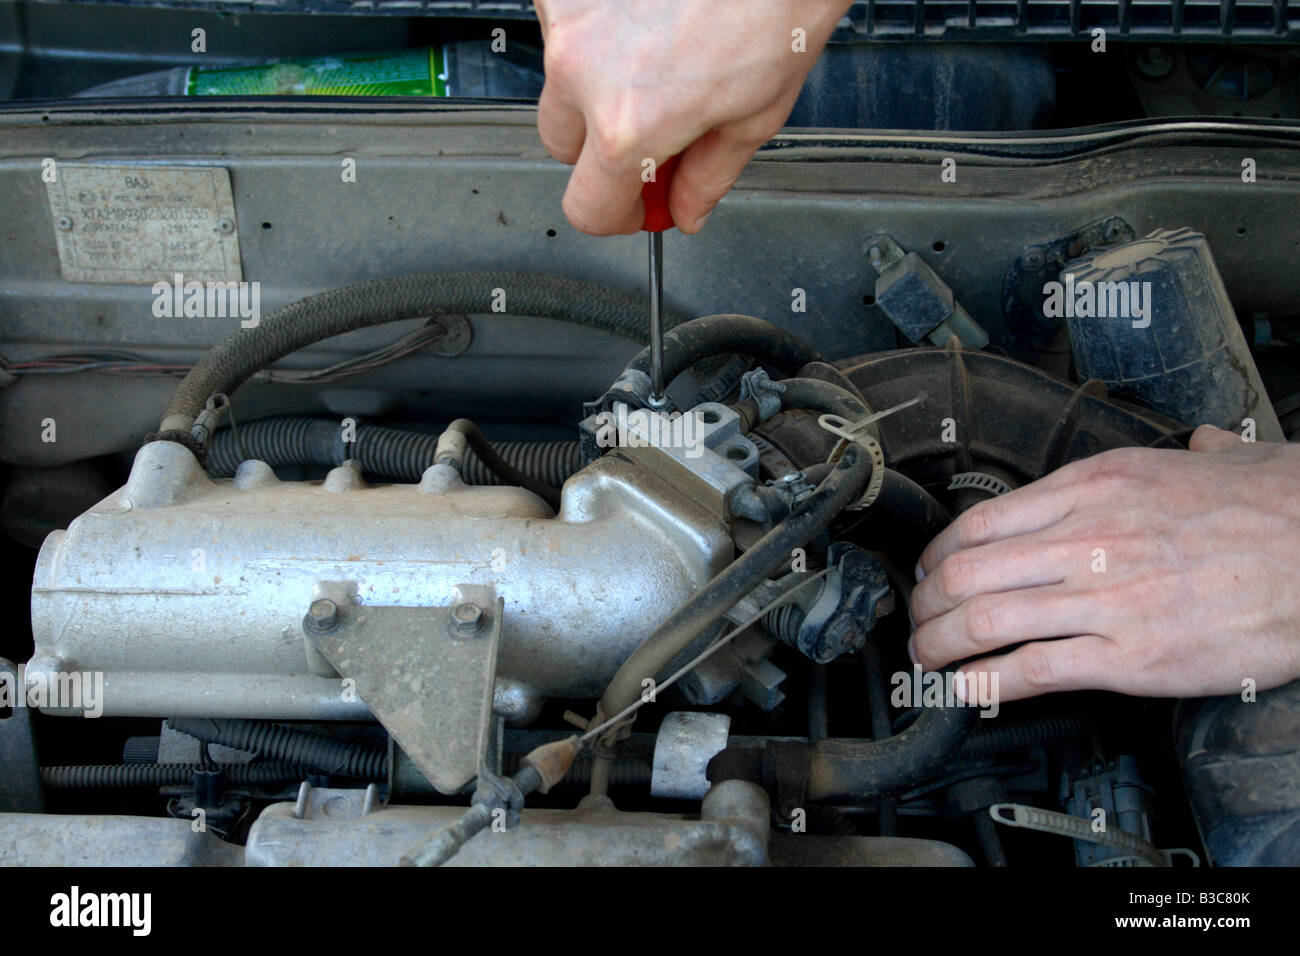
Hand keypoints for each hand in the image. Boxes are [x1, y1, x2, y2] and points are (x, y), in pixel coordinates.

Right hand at [533, 0, 851, 234]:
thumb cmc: (776, 4)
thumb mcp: (756, 114)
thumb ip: (708, 175)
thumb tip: (686, 207)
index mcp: (627, 124)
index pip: (586, 208)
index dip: (617, 215)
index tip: (634, 205)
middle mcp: (581, 70)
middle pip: (562, 143)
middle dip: (602, 146)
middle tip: (650, 130)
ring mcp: (566, 16)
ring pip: (561, 78)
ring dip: (597, 81)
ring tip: (658, 58)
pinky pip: (566, 25)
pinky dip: (599, 31)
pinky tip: (645, 20)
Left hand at [909, 425, 1299, 702]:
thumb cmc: (1283, 511)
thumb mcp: (1219, 459)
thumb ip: (1189, 453)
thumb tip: (1198, 442)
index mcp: (1097, 487)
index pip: (981, 522)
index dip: (938, 555)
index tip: (930, 573)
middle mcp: (1087, 538)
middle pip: (966, 573)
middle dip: (925, 605)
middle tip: (917, 623)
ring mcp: (1104, 599)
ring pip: (984, 621)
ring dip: (940, 647)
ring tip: (927, 661)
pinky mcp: (1129, 656)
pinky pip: (1032, 670)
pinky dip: (985, 685)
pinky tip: (965, 692)